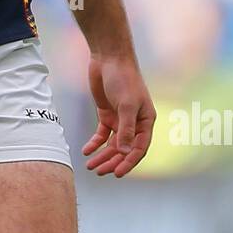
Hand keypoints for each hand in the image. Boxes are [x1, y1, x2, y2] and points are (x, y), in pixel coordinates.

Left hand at [81, 53, 155, 177]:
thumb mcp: (126, 105)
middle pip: (124, 149)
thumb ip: (125, 129)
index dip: (129, 162)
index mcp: (146, 121)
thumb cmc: (124, 79)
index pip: (139, 148)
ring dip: (102, 155)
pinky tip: (86, 150)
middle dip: (112, 161)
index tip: (117, 174)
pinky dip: (95, 143)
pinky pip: (102, 133)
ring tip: (90, 165)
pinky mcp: (107, 114)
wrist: (109, 58)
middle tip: (99, 171)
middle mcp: (134, 123)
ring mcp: (120, 119)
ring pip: (112, 144)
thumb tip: (124, 152)